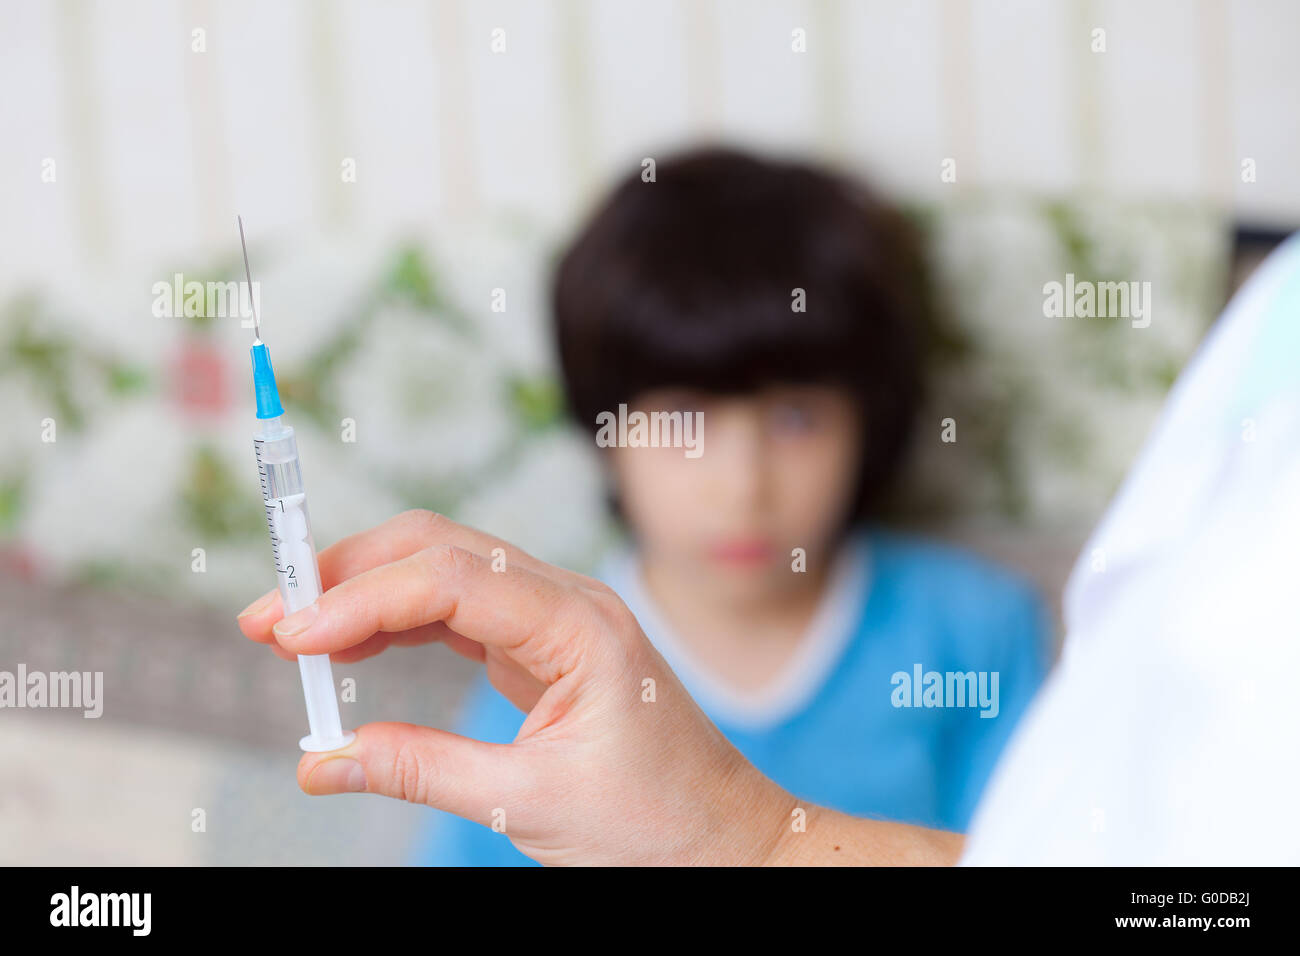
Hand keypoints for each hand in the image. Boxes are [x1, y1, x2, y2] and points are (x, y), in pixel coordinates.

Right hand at [237, 510, 796, 864]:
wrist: (723, 833)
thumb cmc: (653, 821)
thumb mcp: (527, 803)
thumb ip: (420, 770)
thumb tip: (320, 761)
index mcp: (581, 626)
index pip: (452, 578)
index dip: (361, 598)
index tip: (290, 636)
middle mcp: (569, 601)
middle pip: (443, 546)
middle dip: (350, 572)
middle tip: (269, 617)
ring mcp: (556, 616)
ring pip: (447, 568)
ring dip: (367, 590)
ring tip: (293, 630)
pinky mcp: (543, 642)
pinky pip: (461, 608)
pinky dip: (399, 618)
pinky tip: (352, 644)